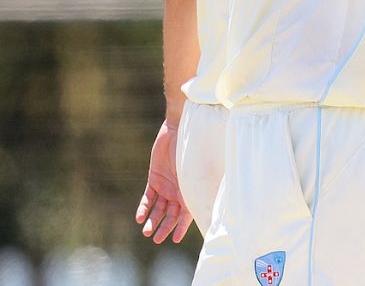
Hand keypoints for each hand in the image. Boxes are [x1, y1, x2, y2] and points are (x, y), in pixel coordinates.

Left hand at [134, 122, 192, 243]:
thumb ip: (202, 186)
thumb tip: (217, 201)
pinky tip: (140, 217)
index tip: (175, 240)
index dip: (182, 228)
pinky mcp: (154, 179)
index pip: (187, 214)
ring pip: (158, 209)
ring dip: (153, 220)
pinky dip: (144, 207)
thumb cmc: (193, 148)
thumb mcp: (198, 171)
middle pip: (171, 215)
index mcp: (191, 191)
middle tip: (156, 239)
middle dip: (165, 227)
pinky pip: (148, 197)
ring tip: (147, 232)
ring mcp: (166, 185)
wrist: (178, 130)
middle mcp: (179, 191)